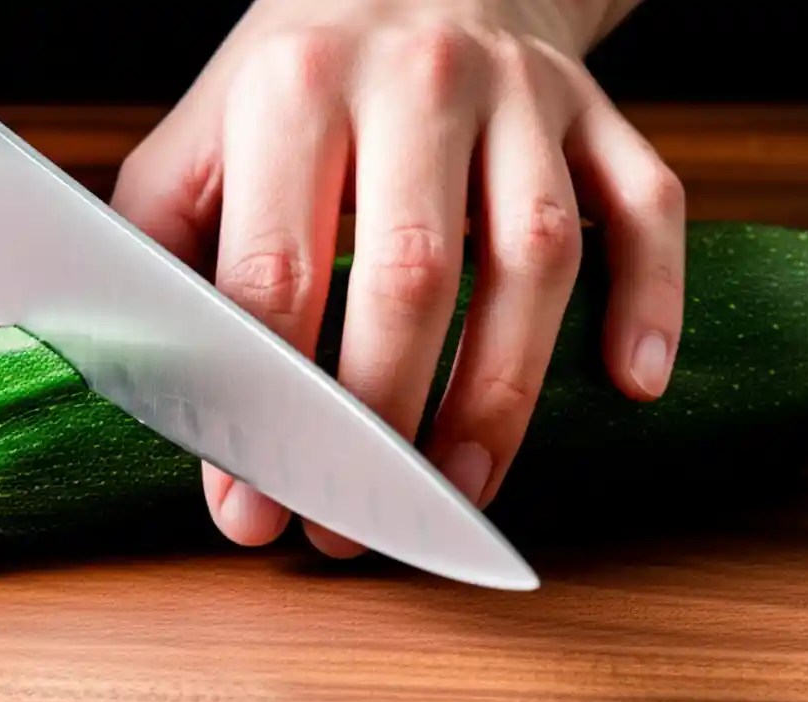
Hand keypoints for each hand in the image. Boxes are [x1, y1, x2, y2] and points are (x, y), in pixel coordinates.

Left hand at [112, 0, 684, 557]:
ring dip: (503, 390)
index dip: (262, 402)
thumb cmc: (300, 73)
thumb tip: (156, 382)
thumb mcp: (202, 132)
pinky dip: (651, 298)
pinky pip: (648, 208)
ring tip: (463, 489)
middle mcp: (418, 81)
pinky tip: (632, 381)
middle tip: (350, 522)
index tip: (251, 502)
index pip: (276, 267)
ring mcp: (523, 98)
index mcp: (297, 86)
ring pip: (535, 256)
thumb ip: (165, 244)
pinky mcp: (597, 115)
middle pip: (412, 271)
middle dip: (379, 418)